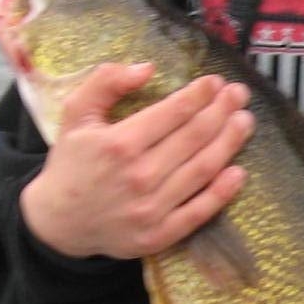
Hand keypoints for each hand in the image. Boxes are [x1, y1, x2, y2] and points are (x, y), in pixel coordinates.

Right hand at [20, 64, 253, 259]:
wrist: (58, 222)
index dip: (199, 94)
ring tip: (244, 121)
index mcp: (119, 143)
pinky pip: (199, 211)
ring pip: (202, 170)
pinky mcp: (159, 235)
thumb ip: (105, 82)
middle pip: (194, 137)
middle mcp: (139, 176)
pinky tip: (239, 171)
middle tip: (238, 95)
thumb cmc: (71, 163)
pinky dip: (222, 192)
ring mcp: (152, 209)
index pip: (173, 112)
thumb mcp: (75, 114)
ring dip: (229, 142)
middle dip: (221, 111)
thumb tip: (147, 68)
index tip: (215, 82)